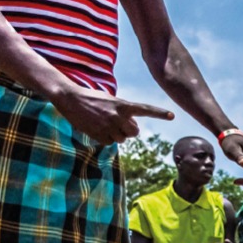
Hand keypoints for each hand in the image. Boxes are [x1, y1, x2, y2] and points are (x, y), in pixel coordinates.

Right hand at [54, 87, 173, 146]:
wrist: (70, 99)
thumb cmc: (92, 99)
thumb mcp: (110, 102)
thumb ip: (124, 113)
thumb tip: (131, 131)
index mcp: (122, 104)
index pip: (145, 109)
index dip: (159, 113)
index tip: (172, 115)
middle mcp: (118, 116)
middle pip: (134, 132)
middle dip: (129, 131)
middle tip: (118, 124)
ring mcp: (109, 126)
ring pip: (122, 139)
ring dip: (116, 134)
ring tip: (104, 123)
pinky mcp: (99, 134)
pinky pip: (109, 143)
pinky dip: (105, 139)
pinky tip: (96, 128)